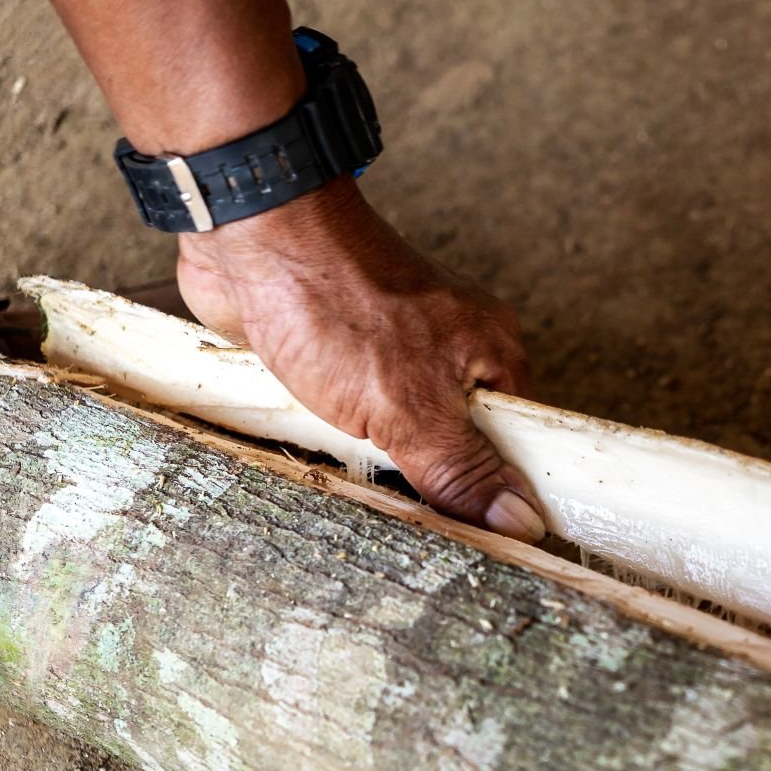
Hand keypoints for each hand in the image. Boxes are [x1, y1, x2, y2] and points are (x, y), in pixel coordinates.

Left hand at [176, 176, 546, 542]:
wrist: (251, 236)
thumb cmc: (337, 301)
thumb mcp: (411, 408)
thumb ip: (461, 468)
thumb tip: (519, 520)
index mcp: (492, 353)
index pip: (514, 442)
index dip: (497, 489)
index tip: (479, 534)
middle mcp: (452, 350)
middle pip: (455, 442)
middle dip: (422, 475)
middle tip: (402, 502)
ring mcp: (394, 351)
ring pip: (396, 431)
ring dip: (366, 454)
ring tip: (346, 462)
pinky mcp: (342, 354)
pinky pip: (349, 414)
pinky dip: (329, 431)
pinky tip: (313, 439)